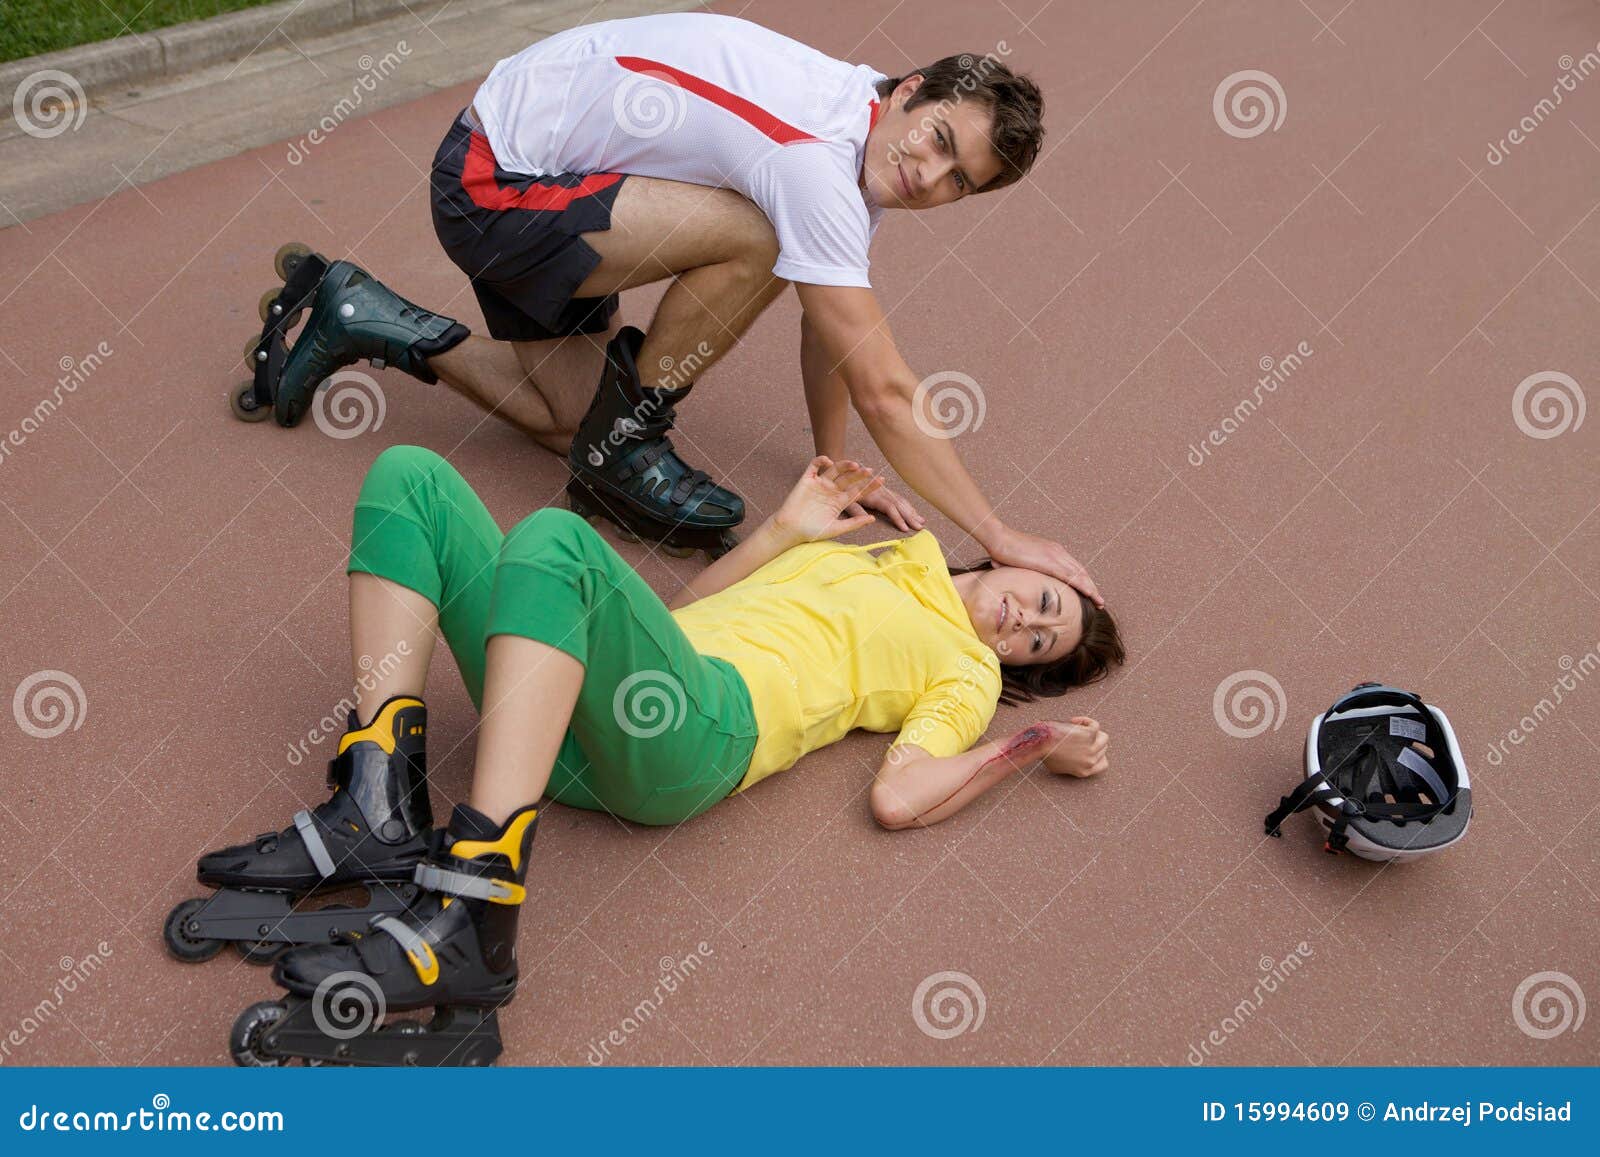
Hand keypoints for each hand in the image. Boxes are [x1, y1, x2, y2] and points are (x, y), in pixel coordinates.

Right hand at [770, 456, 884, 543]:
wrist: (790, 530)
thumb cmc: (811, 532)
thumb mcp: (836, 528)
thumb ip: (854, 523)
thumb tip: (873, 518)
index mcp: (840, 502)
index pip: (858, 491)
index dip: (870, 486)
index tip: (882, 480)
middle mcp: (831, 491)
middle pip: (848, 479)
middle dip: (859, 474)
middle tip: (868, 470)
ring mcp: (820, 484)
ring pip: (835, 470)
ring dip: (844, 465)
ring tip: (854, 465)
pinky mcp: (807, 480)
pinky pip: (814, 466)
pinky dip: (821, 460)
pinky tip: (828, 461)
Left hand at [845, 478, 924, 532]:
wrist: (844, 470)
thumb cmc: (841, 488)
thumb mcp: (845, 500)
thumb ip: (856, 510)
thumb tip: (869, 520)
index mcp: (872, 495)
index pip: (889, 507)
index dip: (897, 518)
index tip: (905, 529)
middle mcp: (881, 492)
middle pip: (899, 504)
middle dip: (910, 516)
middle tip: (920, 528)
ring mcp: (884, 491)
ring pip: (901, 500)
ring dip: (912, 511)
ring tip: (922, 522)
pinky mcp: (884, 490)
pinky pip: (899, 498)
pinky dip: (908, 506)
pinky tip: (915, 513)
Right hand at [987, 525, 1101, 606]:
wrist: (998, 538)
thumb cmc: (1003, 548)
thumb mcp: (1017, 561)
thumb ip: (1021, 568)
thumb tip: (1014, 576)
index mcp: (1052, 550)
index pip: (1072, 566)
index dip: (1082, 579)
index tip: (1088, 590)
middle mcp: (1057, 551)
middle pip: (1080, 570)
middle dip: (1091, 585)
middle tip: (1098, 599)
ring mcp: (1055, 556)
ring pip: (1080, 574)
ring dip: (1092, 588)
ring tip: (1099, 601)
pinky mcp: (1050, 563)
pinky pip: (1072, 576)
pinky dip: (1083, 586)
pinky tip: (1090, 594)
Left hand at [1039, 717, 1109, 777]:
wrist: (1040, 743)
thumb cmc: (1045, 752)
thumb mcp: (1058, 767)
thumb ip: (1073, 765)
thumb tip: (1079, 757)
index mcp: (1085, 771)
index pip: (1103, 764)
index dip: (1098, 754)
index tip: (1088, 746)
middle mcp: (1090, 762)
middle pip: (1102, 748)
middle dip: (1091, 740)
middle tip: (1078, 735)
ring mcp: (1091, 749)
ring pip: (1103, 737)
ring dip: (1092, 731)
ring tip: (1078, 728)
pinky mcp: (1089, 735)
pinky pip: (1095, 725)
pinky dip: (1085, 720)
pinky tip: (1074, 721)